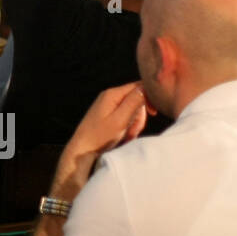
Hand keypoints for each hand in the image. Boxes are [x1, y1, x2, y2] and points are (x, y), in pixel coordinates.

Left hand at [51, 82, 147, 198]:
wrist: (83, 149)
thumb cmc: (100, 136)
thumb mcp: (120, 120)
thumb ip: (133, 102)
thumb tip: (145, 88)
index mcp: (112, 94)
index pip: (138, 86)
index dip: (149, 98)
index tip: (153, 113)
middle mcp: (110, 96)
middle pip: (137, 100)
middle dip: (139, 116)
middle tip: (133, 130)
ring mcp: (109, 105)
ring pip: (133, 110)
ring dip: (134, 124)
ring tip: (126, 135)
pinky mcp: (109, 114)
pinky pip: (126, 117)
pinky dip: (128, 127)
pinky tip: (123, 136)